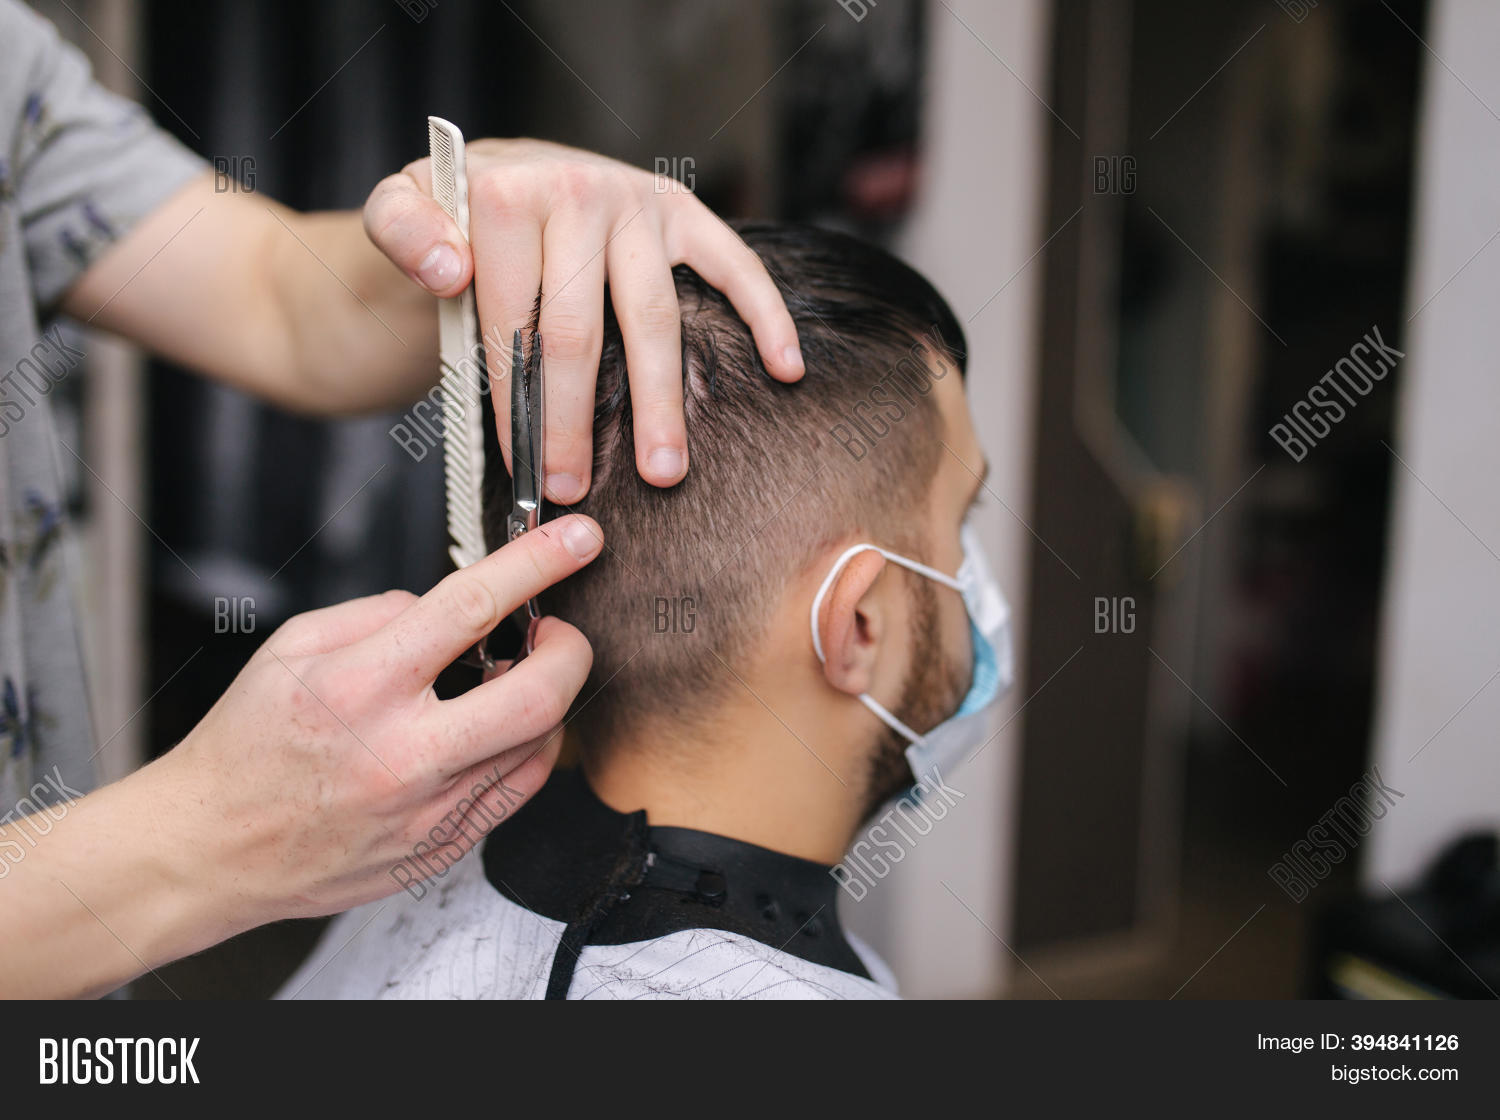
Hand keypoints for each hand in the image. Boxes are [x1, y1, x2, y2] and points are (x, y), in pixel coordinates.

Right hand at [155, 514, 601, 929]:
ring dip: (545, 699)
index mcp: (360, 686)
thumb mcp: (293, 648)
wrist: (213, 850)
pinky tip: (500, 730)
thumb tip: (454, 605)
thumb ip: (380, 613)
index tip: (578, 539)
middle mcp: (402, 752)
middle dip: (570, 650)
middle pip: (539, 695)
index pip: (473, 606)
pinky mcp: (442, 848)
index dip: (539, 562)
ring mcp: (428, 810)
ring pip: (540, 744)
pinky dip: (527, 747)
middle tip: (556, 632)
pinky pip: (520, 789)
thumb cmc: (248, 745)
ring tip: (511, 680)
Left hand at [362, 138, 804, 500]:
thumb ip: (401, 231)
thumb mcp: (399, 208)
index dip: (515, 401)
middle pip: (580, 329)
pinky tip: (785, 367)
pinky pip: (734, 264)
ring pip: (653, 317)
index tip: (521, 468)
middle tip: (576, 488)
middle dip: (576, 420)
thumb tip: (450, 266)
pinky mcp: (681, 210)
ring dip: (661, 401)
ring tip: (664, 471)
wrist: (498, 176)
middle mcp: (580, 189)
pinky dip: (766, 313)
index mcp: (509, 194)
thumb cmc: (451, 216)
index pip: (514, 319)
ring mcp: (638, 202)